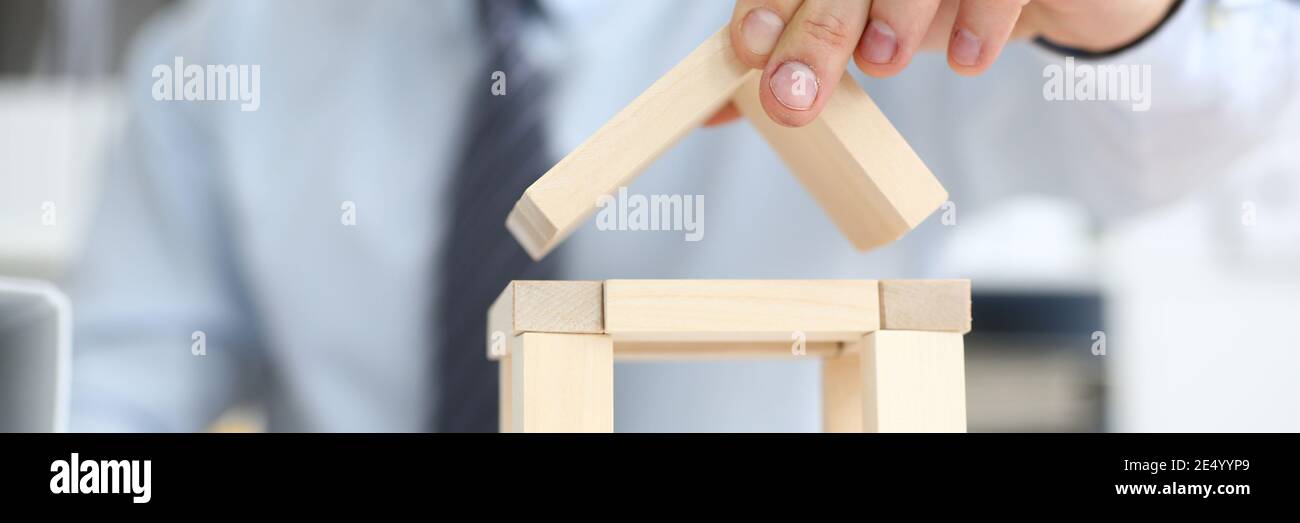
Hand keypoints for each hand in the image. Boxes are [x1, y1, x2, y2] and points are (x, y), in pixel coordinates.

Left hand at [710, 0, 1176, 126]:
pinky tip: (966, 59)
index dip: (770, 1)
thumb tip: (711, 112)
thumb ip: (790, 57)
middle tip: (796, 96)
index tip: (752, 48)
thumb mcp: (856, 28)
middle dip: (816, 30)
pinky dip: (980, 18)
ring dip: (896, 12)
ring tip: (885, 62)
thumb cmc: (933, 3)